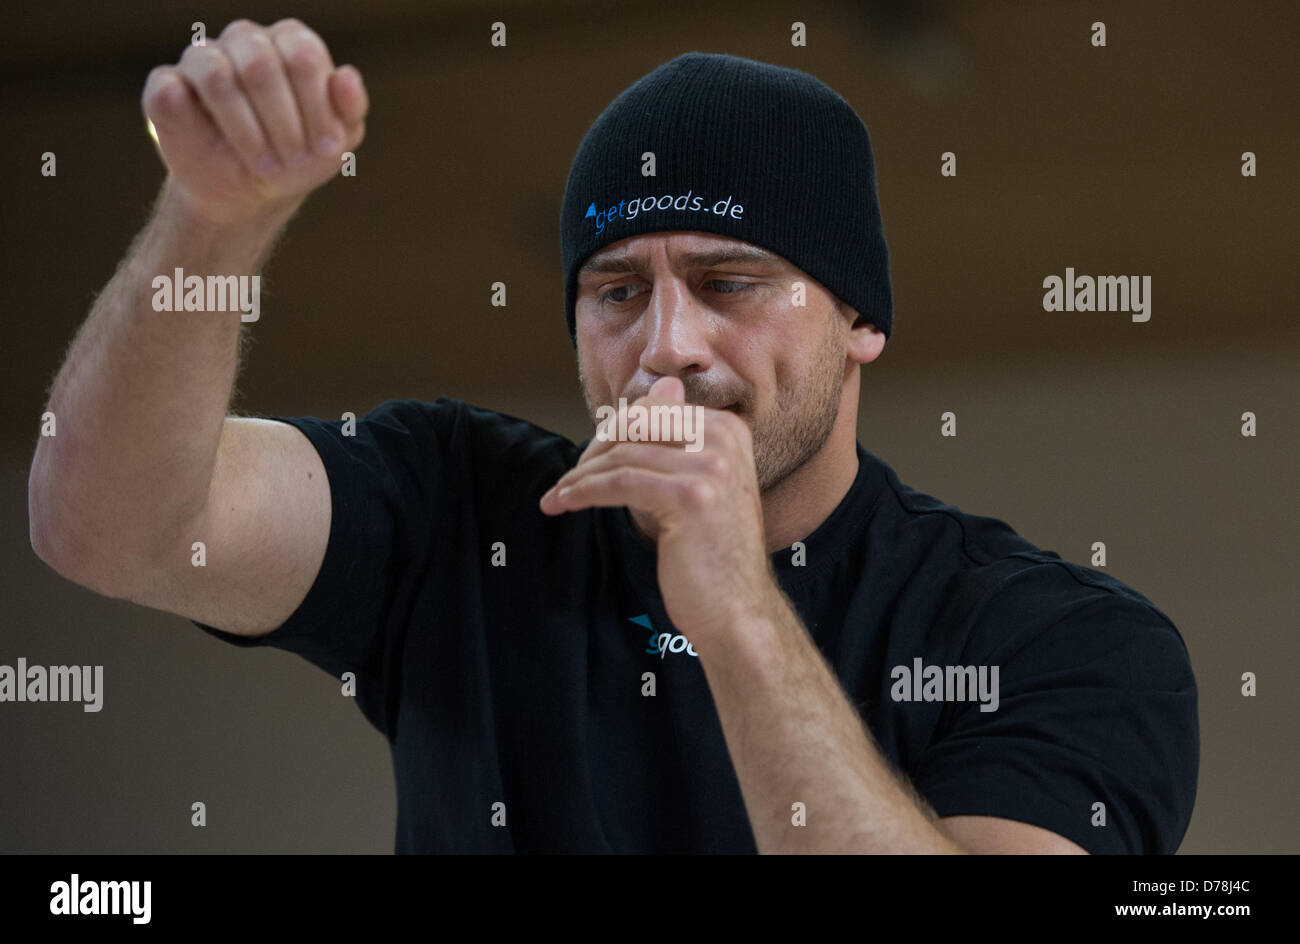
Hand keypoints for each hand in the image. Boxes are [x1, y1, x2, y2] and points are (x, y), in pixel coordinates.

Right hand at [141, 18, 367, 226]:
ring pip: (215, 74)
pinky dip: (197, 125)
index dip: (317, 107)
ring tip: (266, 165)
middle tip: (295, 159)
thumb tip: (347, 75)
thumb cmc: (299, 156)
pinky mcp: (166, 86)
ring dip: (246, 130)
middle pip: (259, 62)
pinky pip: (170, 91)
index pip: (303, 55)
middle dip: (283, 121)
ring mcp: (202, 59)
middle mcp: (245, 40)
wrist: (253, 193)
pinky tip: (218, 149)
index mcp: (290, 42)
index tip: (326, 148)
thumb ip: (350, 108)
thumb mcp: (336, 141)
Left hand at [540, 376, 778, 649]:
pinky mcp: (689, 497)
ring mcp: (710, 467)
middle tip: (568, 479)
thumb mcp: (700, 483)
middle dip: (593, 451)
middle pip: (635, 426)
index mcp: (729, 429)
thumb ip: (678, 439)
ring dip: (580, 476)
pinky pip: (619, 483)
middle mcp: (724, 440)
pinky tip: (563, 503)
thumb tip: (665, 382)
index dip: (611, 433)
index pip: (653, 411)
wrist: (738, 609)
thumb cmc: (712, 553)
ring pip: (623, 455)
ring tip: (558, 495)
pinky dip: (583, 492)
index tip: (586, 461)